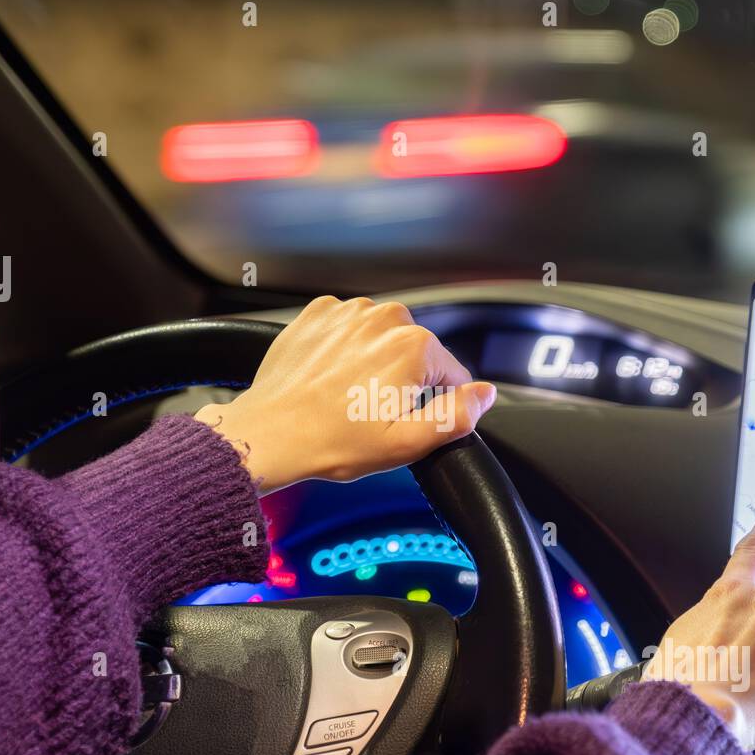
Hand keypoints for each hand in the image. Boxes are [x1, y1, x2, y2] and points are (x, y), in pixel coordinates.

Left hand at [196, 296, 496, 493]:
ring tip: (347, 396)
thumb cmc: (333, 442)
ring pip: (381, 339)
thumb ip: (457, 416)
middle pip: (416, 353)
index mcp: (415, 346)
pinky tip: (329, 378)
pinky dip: (344, 349)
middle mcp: (385, 317)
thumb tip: (485, 394)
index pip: (451, 374)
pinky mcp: (318, 313)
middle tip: (371, 413)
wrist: (269, 433)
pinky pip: (348, 329)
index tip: (402, 420)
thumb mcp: (407, 443)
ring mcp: (348, 311)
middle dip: (403, 381)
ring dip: (373, 363)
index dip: (434, 403)